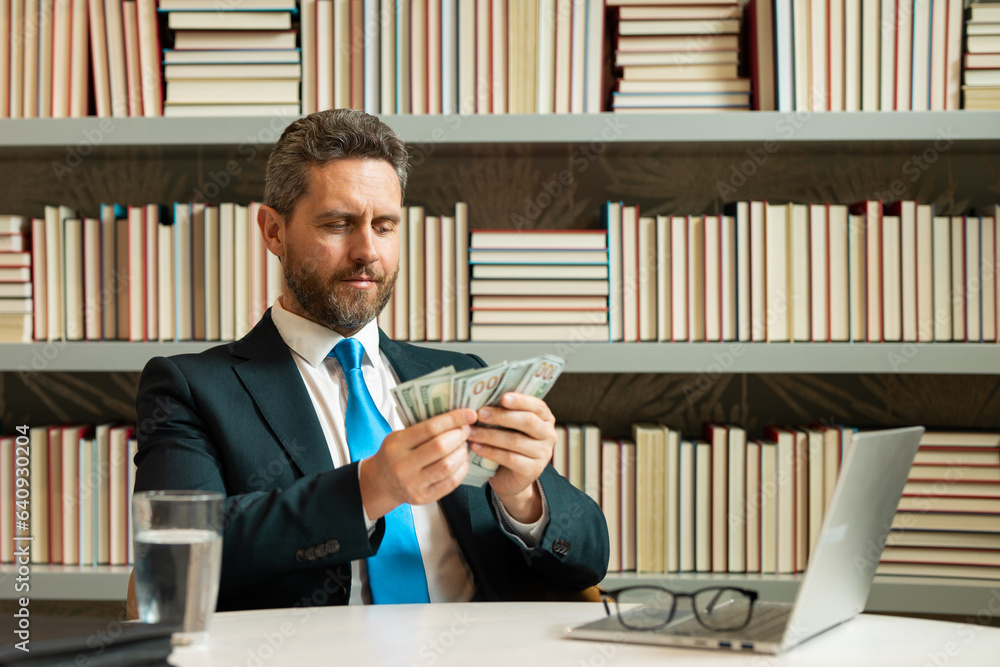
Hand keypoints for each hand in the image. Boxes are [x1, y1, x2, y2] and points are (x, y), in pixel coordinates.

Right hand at [359, 408, 477, 520]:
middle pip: (441, 447)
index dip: (453, 419)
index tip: (469, 414)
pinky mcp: (424, 498)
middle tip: (466, 430)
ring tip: (463, 445)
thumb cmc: (393, 455)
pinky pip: (451, 482)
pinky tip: (462, 460)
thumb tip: (455, 417)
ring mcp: (413, 484)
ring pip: (448, 466)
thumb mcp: (399, 436)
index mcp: (396, 445)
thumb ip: (422, 428)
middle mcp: (403, 466)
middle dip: (459, 435)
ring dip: (462, 452)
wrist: (381, 484)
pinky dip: (462, 468)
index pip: (430, 428)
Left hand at [469, 393, 556, 522]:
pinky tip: (476, 447)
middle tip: (480, 414)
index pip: (537, 406)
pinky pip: (510, 458)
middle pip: (528, 421)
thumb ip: (504, 412)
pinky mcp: (533, 470)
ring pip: (516, 440)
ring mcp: (543, 454)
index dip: (521, 400)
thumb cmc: (507, 444)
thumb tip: (484, 395)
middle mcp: (549, 435)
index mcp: (546, 419)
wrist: (510, 477)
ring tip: (472, 432)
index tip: (502, 397)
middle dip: (502, 416)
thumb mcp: (509, 426)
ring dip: (490, 435)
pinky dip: (490, 452)